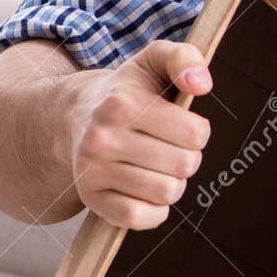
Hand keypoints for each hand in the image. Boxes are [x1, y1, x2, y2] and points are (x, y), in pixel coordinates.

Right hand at [70, 40, 212, 229]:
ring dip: (173, 182)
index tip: (181, 124)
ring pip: (167, 193)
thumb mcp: (153, 61)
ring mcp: (92, 171)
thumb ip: (184, 58)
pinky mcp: (91, 199)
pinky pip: (141, 218)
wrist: (74, 118)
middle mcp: (101, 139)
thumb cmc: (128, 92)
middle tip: (169, 146)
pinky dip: (154, 209)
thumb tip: (202, 84)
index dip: (197, 131)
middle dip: (188, 157)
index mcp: (122, 104)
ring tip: (157, 165)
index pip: (196, 134)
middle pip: (185, 165)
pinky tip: (146, 189)